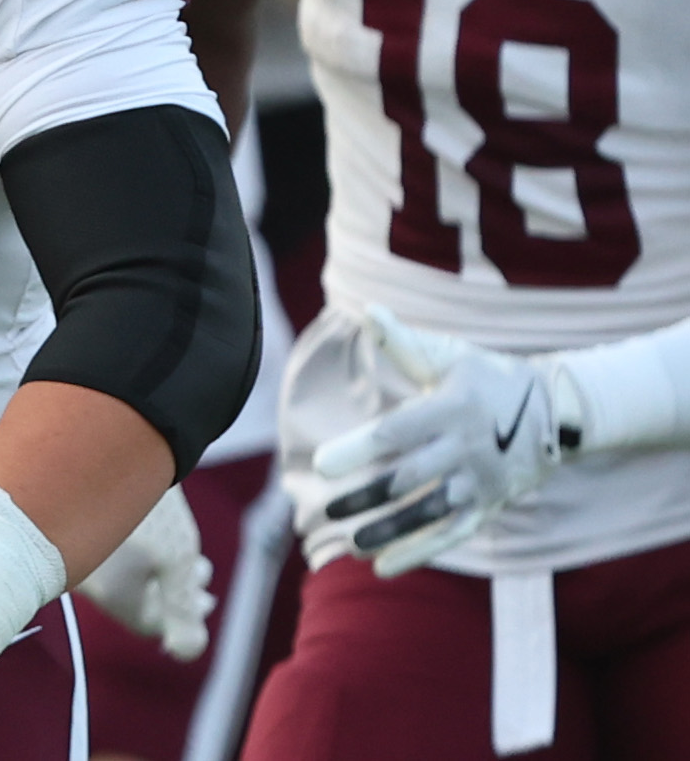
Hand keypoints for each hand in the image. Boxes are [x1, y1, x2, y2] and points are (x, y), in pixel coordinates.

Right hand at [78, 483, 215, 660]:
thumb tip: (183, 653)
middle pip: (135, 596)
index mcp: (106, 591)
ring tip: (192, 554)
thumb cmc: (151, 509)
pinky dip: (142, 549)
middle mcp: (84, 572)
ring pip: (125, 570)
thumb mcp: (179, 564)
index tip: (207, 600)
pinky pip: (112, 548)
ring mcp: (79, 544)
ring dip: (164, 570)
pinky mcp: (78, 519)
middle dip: (175, 592)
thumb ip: (182, 614)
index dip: (183, 617)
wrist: (117, 438)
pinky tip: (165, 534)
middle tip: (204, 578)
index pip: (147, 622)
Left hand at [316, 306, 578, 576]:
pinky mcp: (490, 504)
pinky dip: (420, 552)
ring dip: (391, 532)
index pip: (397, 433)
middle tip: (328, 510)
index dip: (359, 450)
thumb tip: (369, 312)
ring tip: (351, 544)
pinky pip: (453, 534)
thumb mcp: (449, 356)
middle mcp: (465, 449)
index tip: (321, 464)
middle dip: (368, 497)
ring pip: (431, 513)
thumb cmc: (485, 376)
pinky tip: (383, 566)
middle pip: (411, 480)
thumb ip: (404, 343)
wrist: (556, 410)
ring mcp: (480, 481)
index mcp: (450, 409)